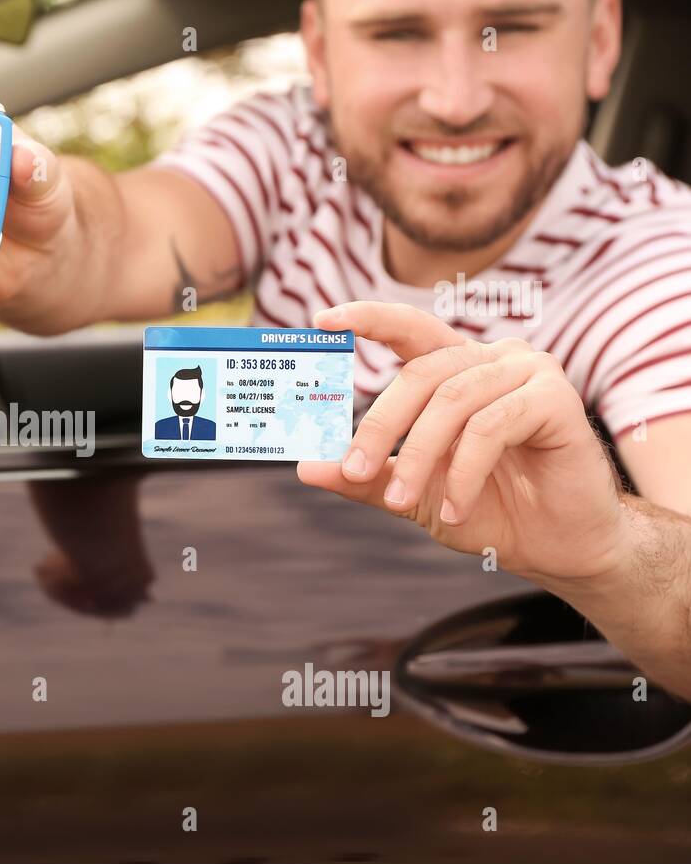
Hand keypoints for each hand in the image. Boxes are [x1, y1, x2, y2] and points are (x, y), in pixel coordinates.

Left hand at [296, 302, 628, 584]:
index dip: (367, 318)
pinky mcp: (557, 399)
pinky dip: (463, 471)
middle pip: (420, 374)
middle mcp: (494, 358)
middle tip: (352, 470)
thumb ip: (366, 477)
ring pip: (452, 401)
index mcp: (458, 369)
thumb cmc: (487, 510)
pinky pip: (491, 426)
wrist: (556, 546)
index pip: (409, 329)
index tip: (323, 320)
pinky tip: (455, 507)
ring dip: (419, 457)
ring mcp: (530, 372)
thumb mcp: (412, 494)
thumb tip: (306, 466)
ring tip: (405, 502)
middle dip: (379, 425)